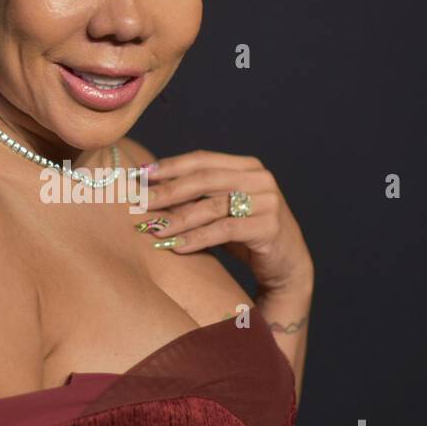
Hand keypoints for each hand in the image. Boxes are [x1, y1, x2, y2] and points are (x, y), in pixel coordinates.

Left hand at [137, 151, 313, 297]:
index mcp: (247, 166)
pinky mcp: (270, 227)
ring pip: (213, 206)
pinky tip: (177, 247)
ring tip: (153, 229)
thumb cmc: (246, 235)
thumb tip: (148, 192)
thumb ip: (195, 199)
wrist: (287, 265)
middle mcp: (260, 178)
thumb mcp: (221, 212)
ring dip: (179, 218)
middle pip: (205, 179)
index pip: (202, 159)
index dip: (170, 166)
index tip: (140, 176)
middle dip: (168, 191)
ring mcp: (268, 201)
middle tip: (139, 203)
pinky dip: (197, 238)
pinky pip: (225, 230)